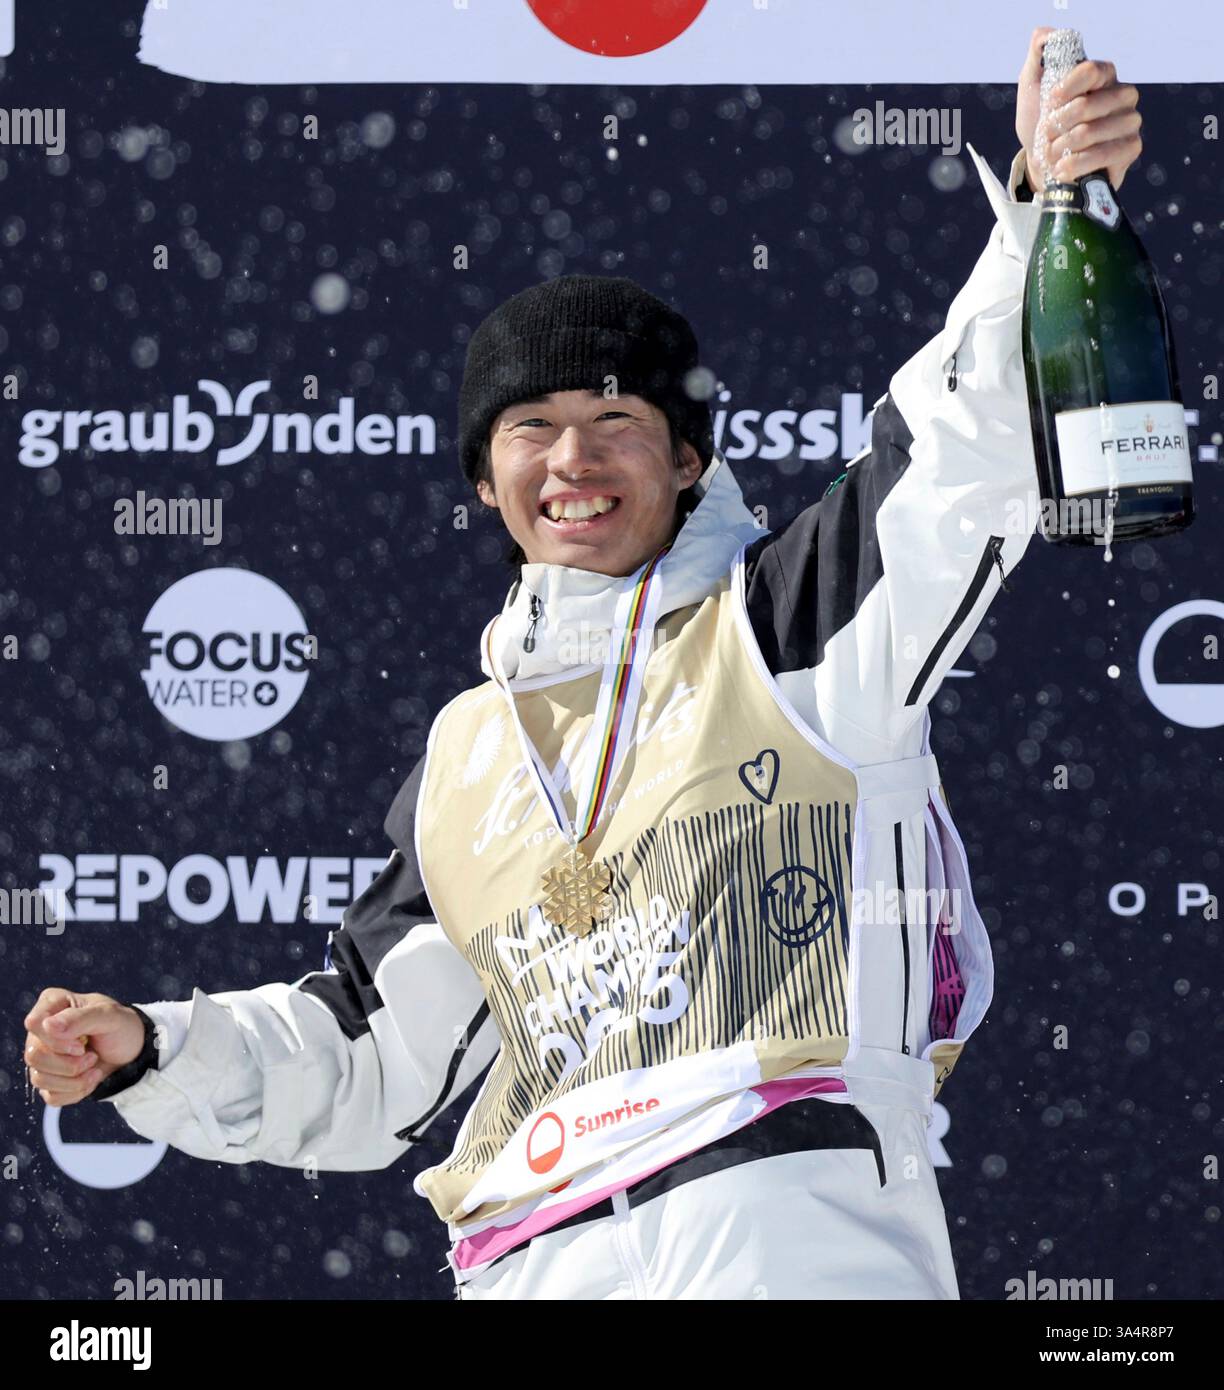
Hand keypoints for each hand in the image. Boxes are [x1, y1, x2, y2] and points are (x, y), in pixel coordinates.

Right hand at [23, 988, 145, 1105]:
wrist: (132, 1050)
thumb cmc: (121, 1026)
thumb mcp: (109, 1016)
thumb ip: (80, 1018)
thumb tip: (48, 1025)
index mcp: (53, 1004)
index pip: (34, 1024)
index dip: (56, 1040)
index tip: (81, 1043)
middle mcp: (41, 1030)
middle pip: (34, 1056)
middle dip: (69, 1064)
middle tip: (92, 1056)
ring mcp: (42, 1056)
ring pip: (40, 1078)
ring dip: (75, 1079)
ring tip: (95, 1066)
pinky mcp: (49, 1079)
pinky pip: (51, 1096)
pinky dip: (75, 1091)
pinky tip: (90, 1078)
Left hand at [1016, 26, 1141, 190]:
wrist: (1046, 164)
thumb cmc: (1042, 123)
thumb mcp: (1032, 87)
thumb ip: (1038, 55)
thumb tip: (1045, 33)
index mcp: (1103, 75)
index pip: (1092, 70)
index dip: (1067, 87)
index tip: (1050, 101)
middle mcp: (1122, 94)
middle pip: (1087, 106)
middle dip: (1057, 125)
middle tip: (1045, 135)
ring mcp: (1129, 121)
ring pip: (1090, 133)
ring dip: (1061, 148)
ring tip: (1051, 154)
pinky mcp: (1131, 148)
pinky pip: (1103, 155)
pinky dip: (1075, 165)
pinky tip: (1062, 170)